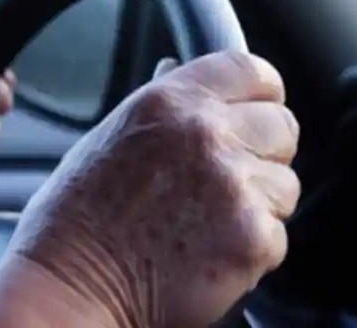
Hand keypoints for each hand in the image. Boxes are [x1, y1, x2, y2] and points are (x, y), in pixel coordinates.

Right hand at [4, 50, 299, 326]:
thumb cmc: (77, 218)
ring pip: (286, 184)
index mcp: (171, 101)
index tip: (258, 111)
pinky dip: (252, 249)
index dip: (262, 94)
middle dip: (265, 151)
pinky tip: (207, 253)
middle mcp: (207, 134)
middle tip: (229, 179)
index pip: (253, 71)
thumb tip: (178, 70)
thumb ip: (162, 104)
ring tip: (208, 223)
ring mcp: (234, 186)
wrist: (70, 288)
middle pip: (283, 125)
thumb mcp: (111, 135)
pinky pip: (278, 234)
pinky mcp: (253, 238)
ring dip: (260, 203)